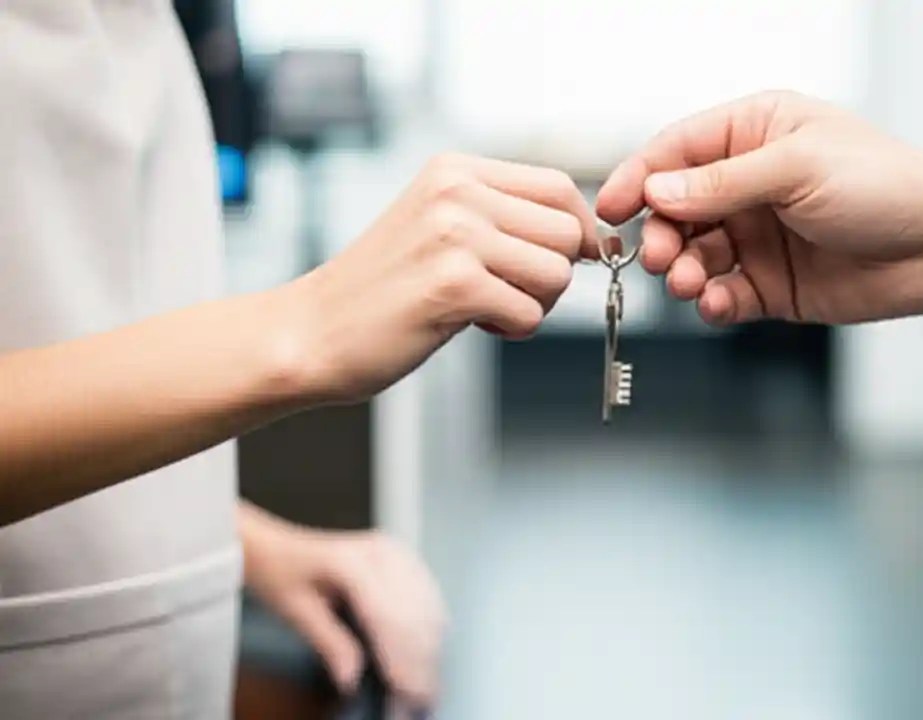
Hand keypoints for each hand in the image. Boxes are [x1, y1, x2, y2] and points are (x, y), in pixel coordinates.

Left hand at [239, 505, 447, 707]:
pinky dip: (431, 635)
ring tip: (422, 687)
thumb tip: (352, 678)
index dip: (400, 658)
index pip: (387, 616)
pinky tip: (425, 659)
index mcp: (351, 561)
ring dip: (430, 653)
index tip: (404, 691)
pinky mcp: (407, 562)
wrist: (279, 547)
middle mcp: (383, 552)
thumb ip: (329, 643)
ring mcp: (399, 554)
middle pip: (415, 616)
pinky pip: (430, 602)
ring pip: (430, 611)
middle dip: (419, 663)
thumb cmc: (282, 573)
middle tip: (415, 699)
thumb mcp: (295, 611)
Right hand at [277, 153, 594, 402]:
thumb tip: (593, 236)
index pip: (559, 186)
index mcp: (455, 170)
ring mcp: (455, 235)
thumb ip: (504, 217)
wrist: (313, 332)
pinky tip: (468, 323)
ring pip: (557, 274)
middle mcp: (456, 192)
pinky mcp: (454, 284)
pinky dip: (511, 328)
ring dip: (532, 304)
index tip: (575, 258)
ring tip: (484, 307)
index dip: (580, 228)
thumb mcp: (441, 225)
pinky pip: (530, 312)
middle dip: (553, 274)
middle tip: (508, 292)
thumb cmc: (385, 288)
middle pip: (566, 232)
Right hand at [597, 91, 922, 325]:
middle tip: (662, 256)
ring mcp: (759, 236)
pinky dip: (714, 302)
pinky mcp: (771, 284)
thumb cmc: (885, 185)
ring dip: (685, 272)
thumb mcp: (796, 168)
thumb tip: (657, 191)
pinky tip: (720, 304)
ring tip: (692, 283)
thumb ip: (720, 183)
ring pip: (695, 255)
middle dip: (663, 234)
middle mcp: (750, 183)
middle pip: (676, 209)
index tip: (610, 208)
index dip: (640, 177)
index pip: (678, 151)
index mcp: (756, 133)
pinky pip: (724, 294)